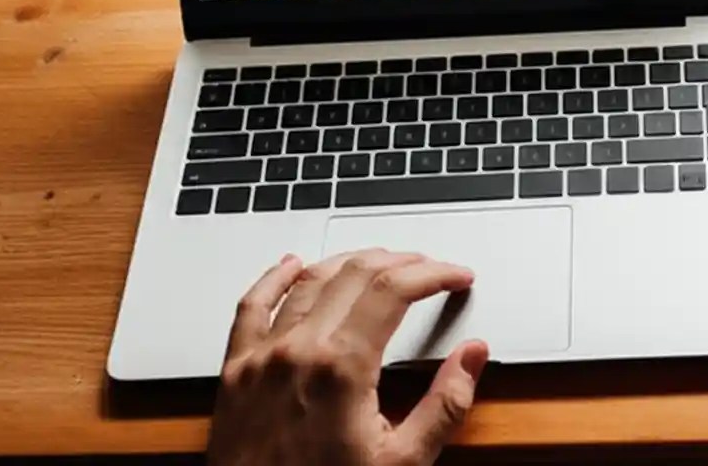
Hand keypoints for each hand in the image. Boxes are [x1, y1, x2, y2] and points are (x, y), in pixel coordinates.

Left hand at [207, 250, 488, 465]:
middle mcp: (298, 351)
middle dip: (399, 262)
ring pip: (308, 281)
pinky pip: (251, 306)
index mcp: (342, 368)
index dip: (433, 273)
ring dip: (349, 263)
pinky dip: (274, 279)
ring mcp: (262, 358)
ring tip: (379, 262)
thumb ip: (444, 406)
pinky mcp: (235, 371)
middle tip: (428, 268)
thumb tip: (472, 356)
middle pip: (354, 274)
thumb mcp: (402, 463)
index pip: (394, 290)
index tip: (455, 276)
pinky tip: (290, 266)